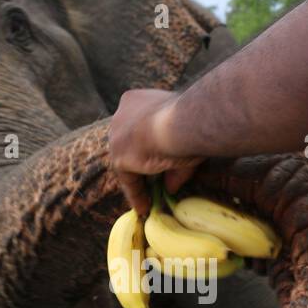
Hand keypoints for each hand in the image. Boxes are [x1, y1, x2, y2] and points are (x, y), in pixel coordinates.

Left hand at [108, 87, 203, 213]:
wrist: (181, 123)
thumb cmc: (190, 121)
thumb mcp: (184, 138)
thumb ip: (175, 162)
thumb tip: (171, 186)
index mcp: (136, 100)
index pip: (139, 126)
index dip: (149, 143)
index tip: (156, 157)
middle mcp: (121, 114)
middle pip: (130, 142)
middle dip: (140, 160)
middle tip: (152, 179)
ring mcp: (117, 135)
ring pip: (128, 161)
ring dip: (138, 179)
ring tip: (148, 200)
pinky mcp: (119, 156)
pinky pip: (128, 179)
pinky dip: (136, 193)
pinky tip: (144, 207)